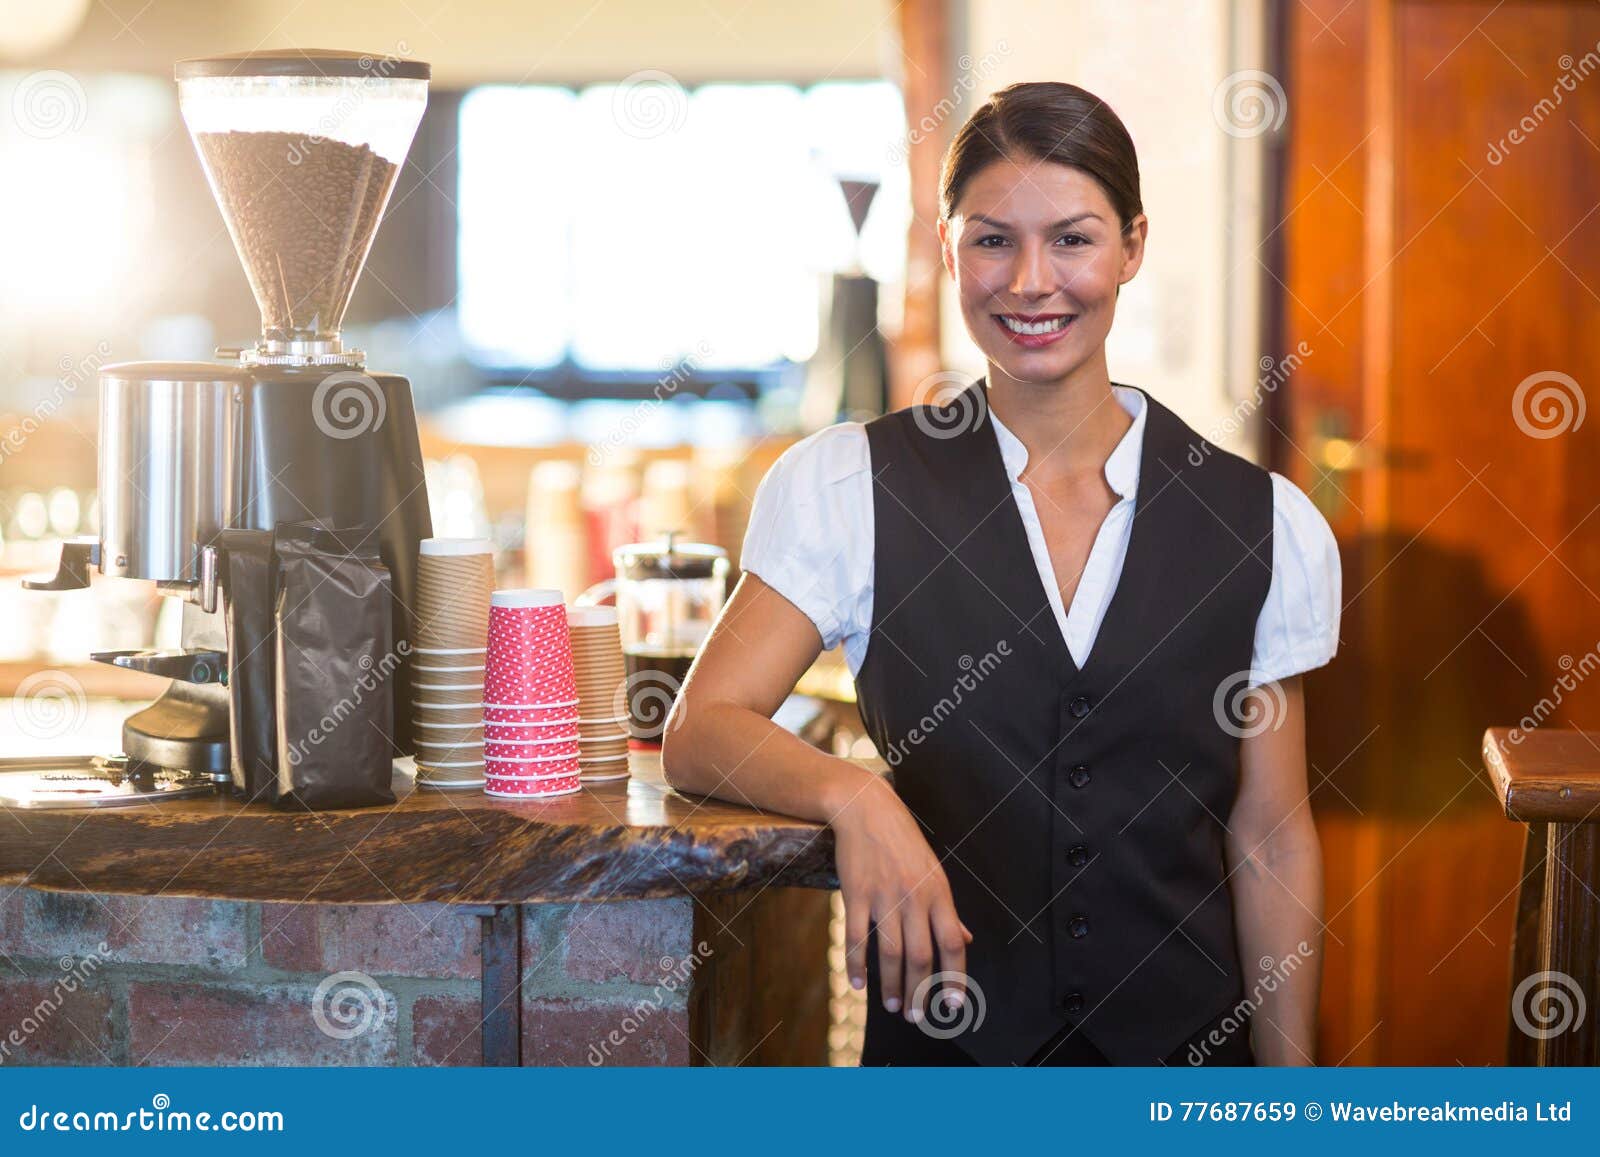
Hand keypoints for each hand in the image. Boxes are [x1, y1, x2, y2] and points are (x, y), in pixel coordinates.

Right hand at [832, 776, 972, 1022]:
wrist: (865, 809)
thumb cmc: (903, 843)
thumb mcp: (934, 873)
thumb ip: (948, 911)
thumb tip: (966, 940)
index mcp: (939, 893)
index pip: (954, 943)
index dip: (956, 978)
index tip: (953, 1005)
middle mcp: (914, 897)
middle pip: (921, 956)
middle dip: (919, 993)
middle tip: (915, 1016)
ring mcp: (883, 896)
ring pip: (890, 953)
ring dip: (892, 986)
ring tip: (892, 1006)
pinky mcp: (855, 894)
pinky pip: (857, 938)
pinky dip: (857, 966)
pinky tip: (859, 984)